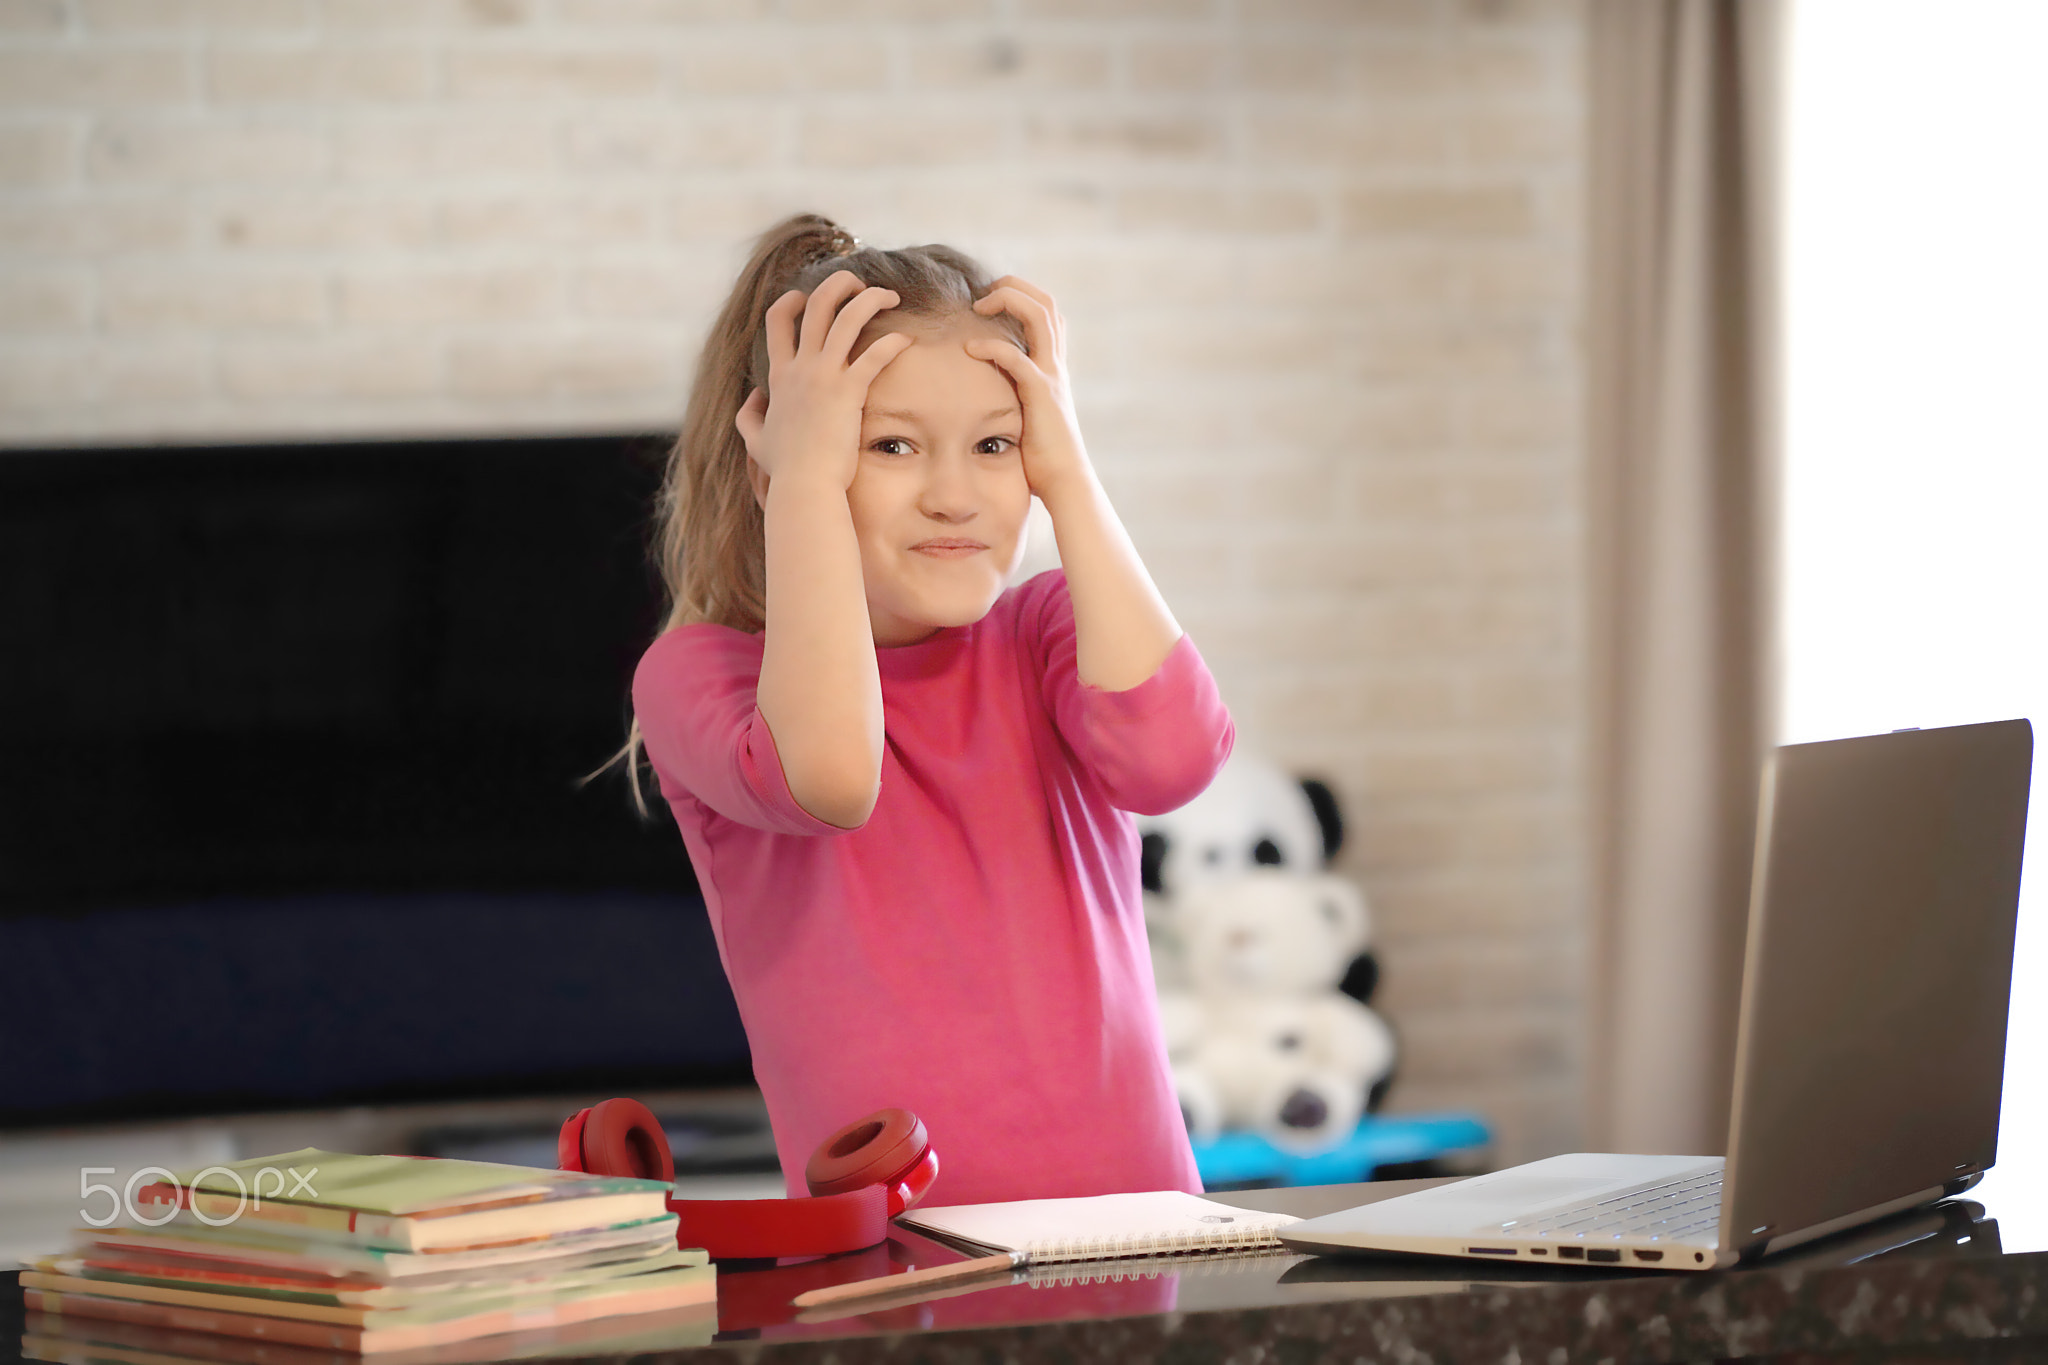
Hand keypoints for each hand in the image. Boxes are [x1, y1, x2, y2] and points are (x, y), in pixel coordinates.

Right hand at [735, 270, 913, 491]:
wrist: (804, 486)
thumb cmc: (785, 469)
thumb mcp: (755, 440)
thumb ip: (750, 415)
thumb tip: (754, 397)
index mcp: (779, 376)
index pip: (778, 319)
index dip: (793, 300)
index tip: (809, 295)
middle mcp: (800, 368)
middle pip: (817, 304)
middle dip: (839, 283)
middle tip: (859, 283)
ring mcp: (824, 377)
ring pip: (847, 317)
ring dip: (871, 298)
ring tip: (891, 296)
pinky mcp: (848, 392)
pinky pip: (874, 354)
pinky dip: (892, 341)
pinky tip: (907, 339)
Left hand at [966, 277, 1091, 504]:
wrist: (1065, 483)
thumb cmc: (1042, 459)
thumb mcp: (1026, 418)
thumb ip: (1013, 399)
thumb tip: (985, 398)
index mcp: (1052, 368)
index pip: (1047, 314)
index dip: (1023, 295)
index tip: (991, 300)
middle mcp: (1055, 365)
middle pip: (1047, 303)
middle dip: (1015, 286)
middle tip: (983, 293)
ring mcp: (1051, 376)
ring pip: (1039, 316)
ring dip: (1008, 301)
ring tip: (978, 305)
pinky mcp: (1042, 395)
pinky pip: (1018, 359)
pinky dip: (993, 347)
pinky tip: (970, 349)